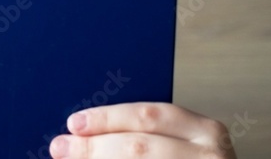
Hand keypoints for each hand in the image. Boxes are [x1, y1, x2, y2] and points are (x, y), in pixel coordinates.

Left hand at [49, 102, 236, 157]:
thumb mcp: (179, 145)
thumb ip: (145, 134)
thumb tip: (86, 130)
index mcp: (204, 130)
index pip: (148, 116)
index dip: (107, 118)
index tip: (74, 123)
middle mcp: (209, 156)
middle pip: (139, 146)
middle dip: (93, 147)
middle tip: (61, 147)